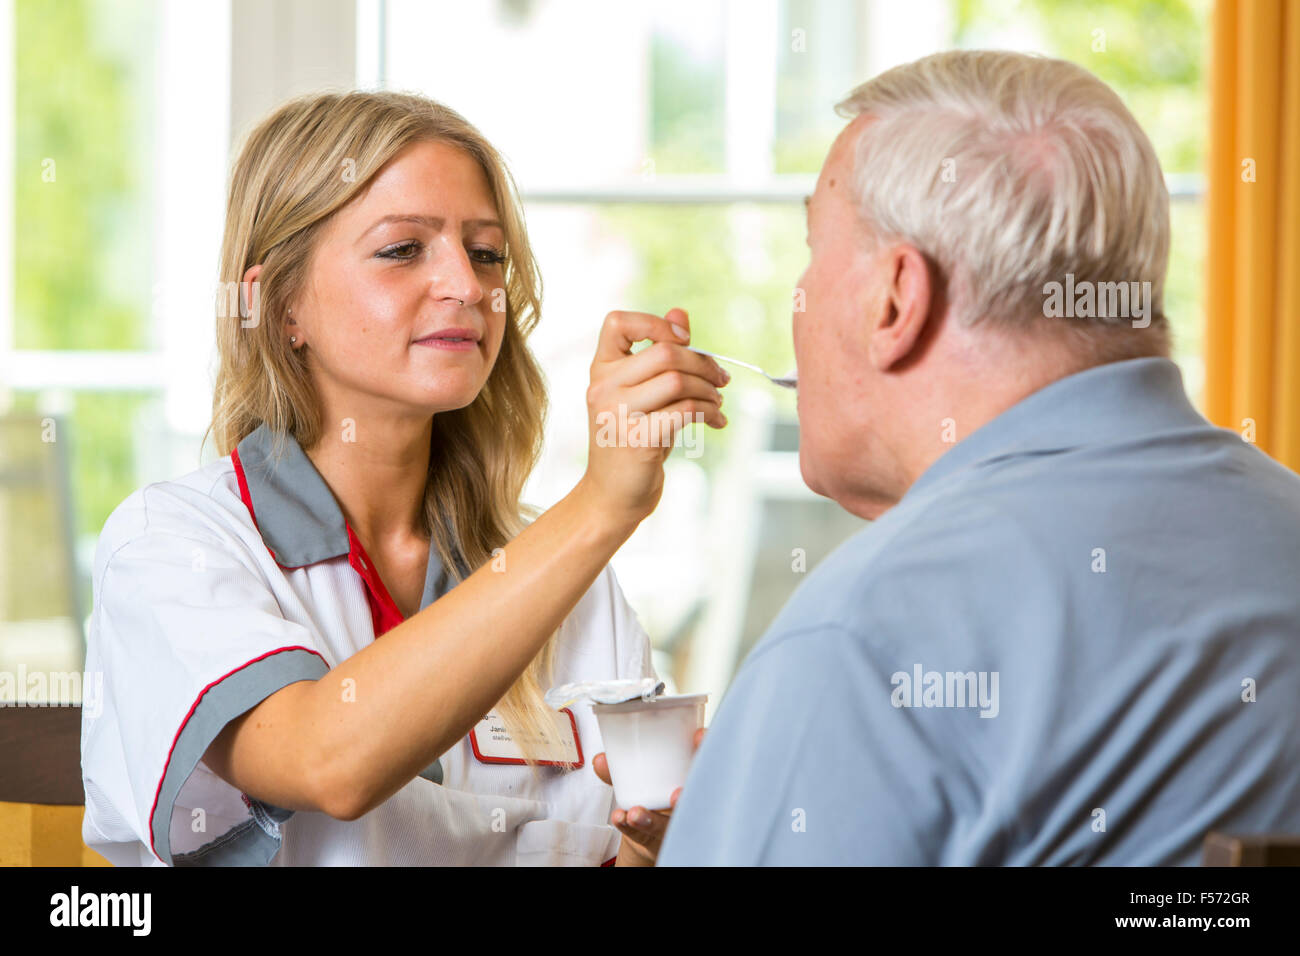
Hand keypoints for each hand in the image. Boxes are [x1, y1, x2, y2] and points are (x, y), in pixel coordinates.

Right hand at [580, 309, 728, 527]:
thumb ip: (657, 354)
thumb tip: (680, 313)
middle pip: (664, 352)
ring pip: (677, 380)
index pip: (618, 323)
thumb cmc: (632, 442)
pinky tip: (716, 421)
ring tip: (717, 401)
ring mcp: (617, 414)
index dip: (656, 324)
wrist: (613, 495)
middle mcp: (603, 388)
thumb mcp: (643, 395)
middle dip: (702, 363)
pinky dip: (710, 412)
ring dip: (709, 390)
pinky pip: (685, 411)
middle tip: (720, 379)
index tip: (684, 339)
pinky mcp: (637, 439)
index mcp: (601, 370)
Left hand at [593, 727, 706, 865]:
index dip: (706, 748)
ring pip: (670, 824)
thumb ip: (622, 769)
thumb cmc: (654, 793)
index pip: (704, 760)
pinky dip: (631, 827)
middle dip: (688, 796)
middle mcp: (688, 799)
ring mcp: (675, 822)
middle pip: (695, 798)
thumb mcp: (643, 777)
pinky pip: (645, 834)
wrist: (650, 830)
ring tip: (635, 813)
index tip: (699, 736)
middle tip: (676, 795)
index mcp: (689, 776)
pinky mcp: (658, 838)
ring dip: (653, 819)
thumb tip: (600, 760)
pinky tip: (620, 819)